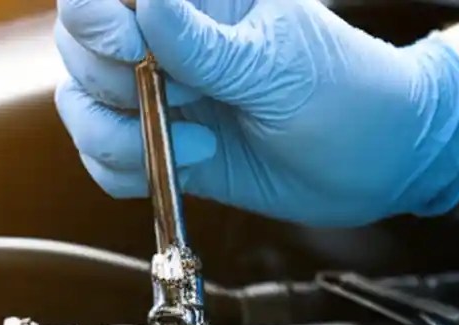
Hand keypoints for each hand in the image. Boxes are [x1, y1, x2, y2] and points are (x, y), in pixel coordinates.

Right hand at [53, 0, 458, 226]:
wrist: (381, 163)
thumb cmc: (349, 94)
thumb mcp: (278, 68)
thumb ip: (203, 46)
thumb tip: (145, 4)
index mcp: (196, 0)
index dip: (96, 16)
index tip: (129, 45)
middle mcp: (165, 40)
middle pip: (77, 47)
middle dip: (110, 83)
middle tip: (175, 98)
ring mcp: (159, 95)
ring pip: (81, 106)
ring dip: (117, 137)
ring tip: (193, 145)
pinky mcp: (162, 147)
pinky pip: (104, 160)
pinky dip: (128, 173)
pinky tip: (192, 165)